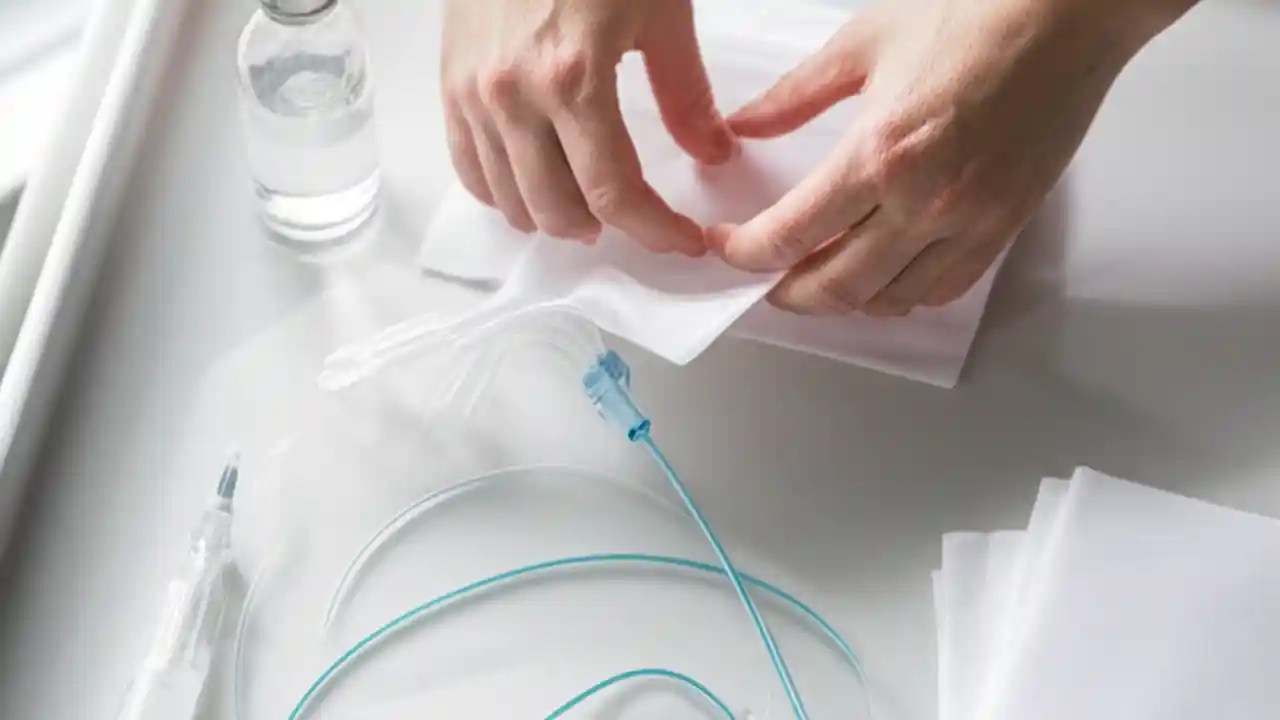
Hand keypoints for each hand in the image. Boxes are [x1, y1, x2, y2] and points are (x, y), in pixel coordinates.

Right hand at [441, 0, 734, 255]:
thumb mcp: (660, 13)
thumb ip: (686, 94)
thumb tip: (713, 153)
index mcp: (573, 79)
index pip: (614, 192)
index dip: (654, 230)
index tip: (681, 241)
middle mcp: (513, 97)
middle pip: (558, 209)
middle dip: (607, 229)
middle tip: (637, 220)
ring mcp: (473, 94)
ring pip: (510, 199)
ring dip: (555, 218)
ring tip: (588, 210)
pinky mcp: (451, 84)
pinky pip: (469, 168)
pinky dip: (502, 193)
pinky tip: (532, 189)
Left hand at [708, 0, 1191, 314]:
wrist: (1067, 14)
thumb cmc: (973, 14)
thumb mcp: (863, 44)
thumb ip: (793, 96)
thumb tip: (744, 126)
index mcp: (878, 155)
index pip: (790, 235)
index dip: (744, 253)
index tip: (727, 246)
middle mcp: (923, 203)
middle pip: (834, 287)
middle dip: (785, 292)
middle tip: (764, 277)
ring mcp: (969, 222)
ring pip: (889, 299)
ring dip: (843, 300)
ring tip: (817, 276)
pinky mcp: (1003, 227)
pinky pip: (943, 290)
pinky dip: (901, 294)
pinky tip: (881, 274)